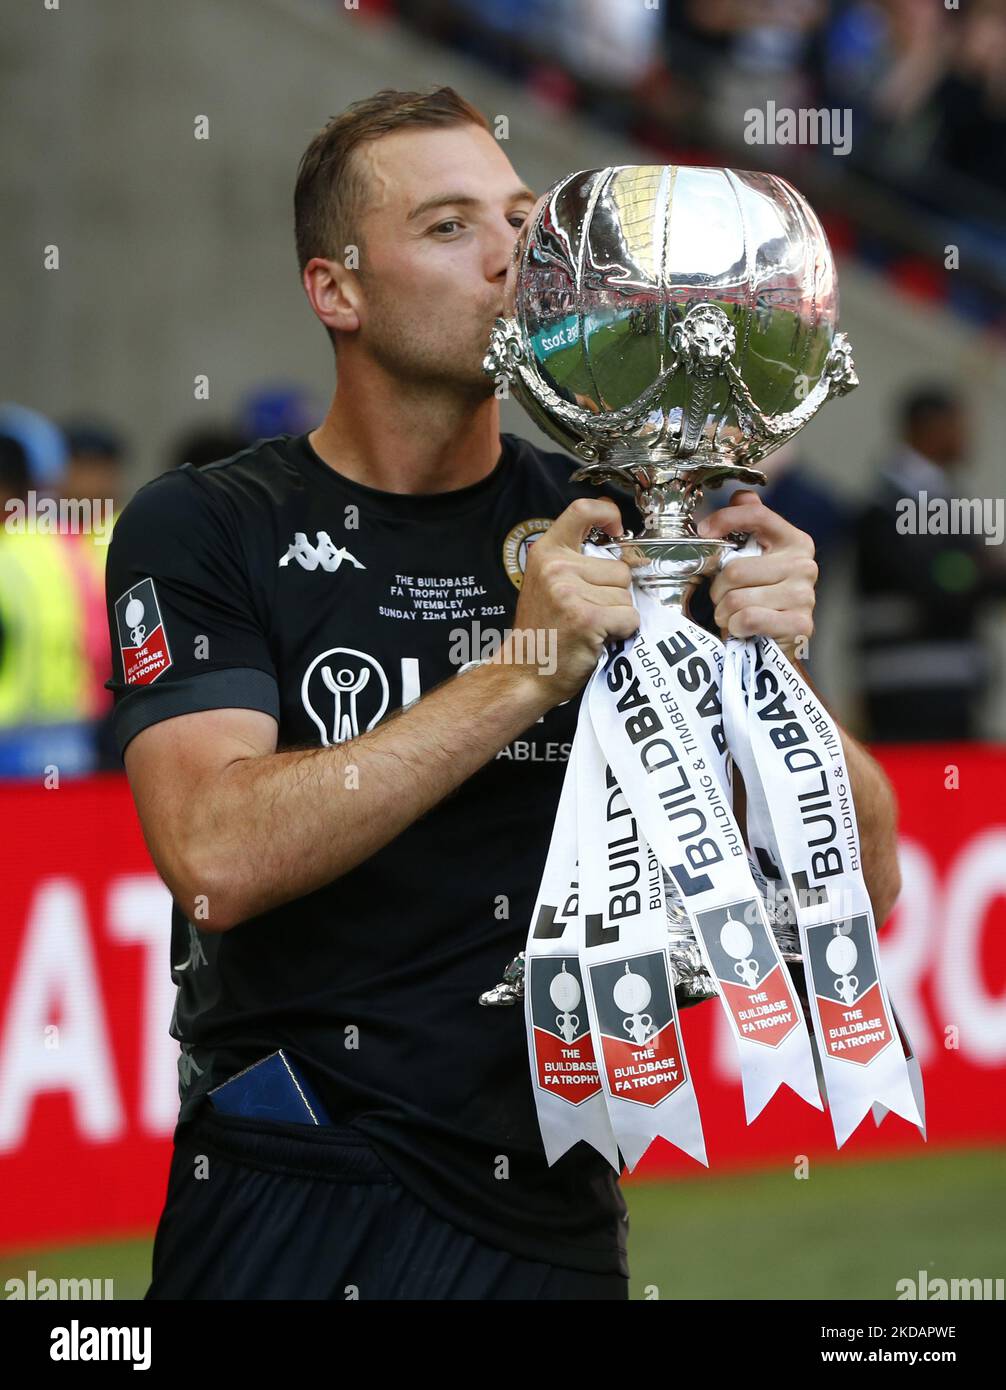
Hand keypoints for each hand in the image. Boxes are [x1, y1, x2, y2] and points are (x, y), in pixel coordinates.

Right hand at [508, 497, 640, 703]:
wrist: (524, 673)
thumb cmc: (542, 632)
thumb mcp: (547, 584)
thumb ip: (576, 563)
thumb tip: (623, 551)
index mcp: (546, 553)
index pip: (582, 510)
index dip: (607, 514)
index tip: (616, 530)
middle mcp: (556, 568)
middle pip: (619, 568)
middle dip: (614, 593)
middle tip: (588, 612)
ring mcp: (570, 592)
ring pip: (626, 595)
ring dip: (617, 615)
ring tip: (589, 627)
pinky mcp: (586, 618)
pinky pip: (629, 617)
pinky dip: (622, 631)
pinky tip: (597, 639)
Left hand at [698, 490, 817, 659]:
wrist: (772, 646)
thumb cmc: (760, 600)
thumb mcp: (753, 560)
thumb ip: (750, 524)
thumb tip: (742, 495)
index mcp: (794, 541)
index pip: (757, 515)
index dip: (725, 519)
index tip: (703, 532)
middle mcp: (804, 565)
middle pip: (734, 569)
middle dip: (717, 591)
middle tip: (723, 601)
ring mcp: (805, 595)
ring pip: (736, 598)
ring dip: (724, 613)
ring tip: (733, 617)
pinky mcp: (800, 624)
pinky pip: (748, 619)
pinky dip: (736, 627)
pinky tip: (743, 630)